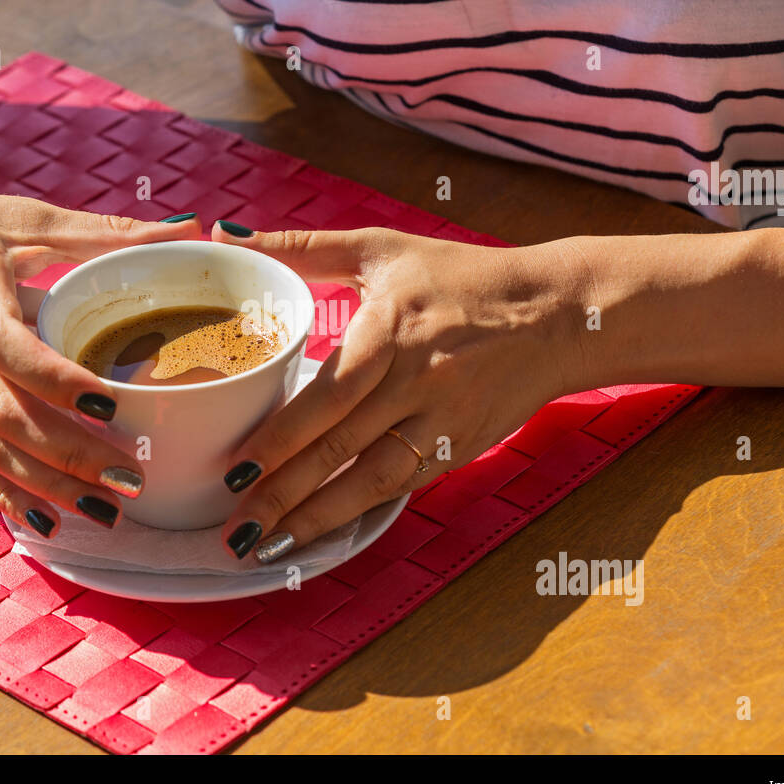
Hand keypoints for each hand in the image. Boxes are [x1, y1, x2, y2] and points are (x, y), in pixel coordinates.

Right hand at [0, 179, 200, 535]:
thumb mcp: (16, 216)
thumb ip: (101, 230)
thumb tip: (189, 228)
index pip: (5, 344)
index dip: (57, 380)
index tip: (110, 405)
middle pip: (1, 412)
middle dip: (68, 453)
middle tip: (130, 476)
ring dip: (43, 485)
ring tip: (103, 510)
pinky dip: (0, 494)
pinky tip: (44, 520)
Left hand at [210, 222, 590, 562]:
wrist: (553, 313)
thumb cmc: (459, 276)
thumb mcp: (382, 248)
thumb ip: (303, 247)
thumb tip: (230, 235)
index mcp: (392, 330)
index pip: (330, 394)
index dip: (281, 438)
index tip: (234, 468)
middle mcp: (417, 381)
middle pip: (341, 448)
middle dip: (283, 494)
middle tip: (235, 527)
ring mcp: (442, 421)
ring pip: (370, 481)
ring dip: (317, 519)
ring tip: (268, 548)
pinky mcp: (458, 447)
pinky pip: (401, 487)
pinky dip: (358, 513)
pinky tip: (320, 534)